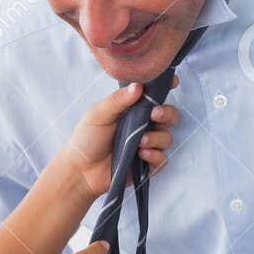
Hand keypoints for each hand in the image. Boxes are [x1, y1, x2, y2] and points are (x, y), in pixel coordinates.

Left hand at [58, 81, 180, 200]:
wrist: (80, 170)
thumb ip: (118, 100)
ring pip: (167, 137)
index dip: (167, 89)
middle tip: (154, 114)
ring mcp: (148, 145)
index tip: (173, 83)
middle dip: (167, 113)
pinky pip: (163, 159)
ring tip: (140, 142)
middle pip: (170, 116)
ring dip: (157, 137)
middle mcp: (144, 126)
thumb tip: (138, 86)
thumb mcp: (99, 114)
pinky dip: (155, 155)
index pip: (156, 97)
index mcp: (134, 110)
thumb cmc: (86, 139)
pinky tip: (141, 154)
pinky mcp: (148, 165)